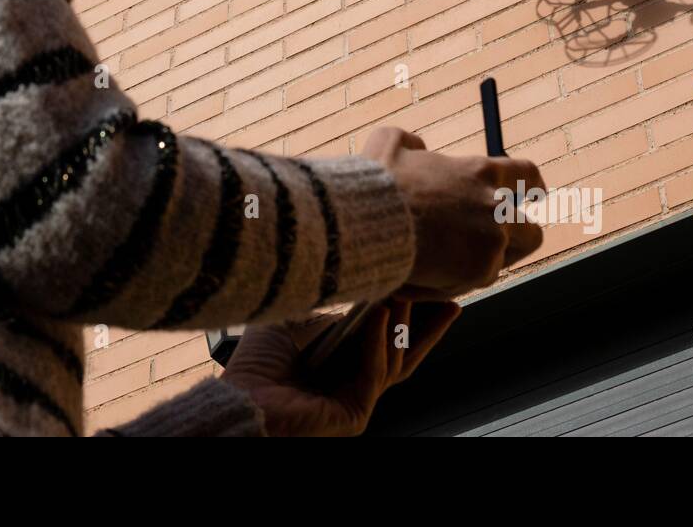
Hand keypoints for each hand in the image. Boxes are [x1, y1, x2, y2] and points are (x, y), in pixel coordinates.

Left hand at [221, 298, 460, 436]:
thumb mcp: (296, 322)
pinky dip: (378, 340)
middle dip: (430, 330)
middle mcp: (353, 384)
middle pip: (405, 356)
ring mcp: (357, 400)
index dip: (405, 316)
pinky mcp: (355, 413)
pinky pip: (374, 371)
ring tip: (401, 290)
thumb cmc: (257, 364)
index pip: (384, 340)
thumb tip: (354, 279)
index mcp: (341, 364)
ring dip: (399, 324)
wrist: (239, 398)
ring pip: (395, 362)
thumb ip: (326, 306)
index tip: (423, 286)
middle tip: (452, 300)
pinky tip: (379, 312)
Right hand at [363, 126, 544, 299]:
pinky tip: (420, 279)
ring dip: (479, 266)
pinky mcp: (480, 271)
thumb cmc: (376, 182)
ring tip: (445, 268)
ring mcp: (492, 241)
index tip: (535, 195)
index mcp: (481, 172)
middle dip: (517, 242)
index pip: (528, 175)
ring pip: (501, 263)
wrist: (369, 221)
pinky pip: (472, 284)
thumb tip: (419, 148)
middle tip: (492, 249)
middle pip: (533, 232)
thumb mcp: (390, 142)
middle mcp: (496, 206)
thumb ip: (412, 143)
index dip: (532, 187)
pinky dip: (449, 284)